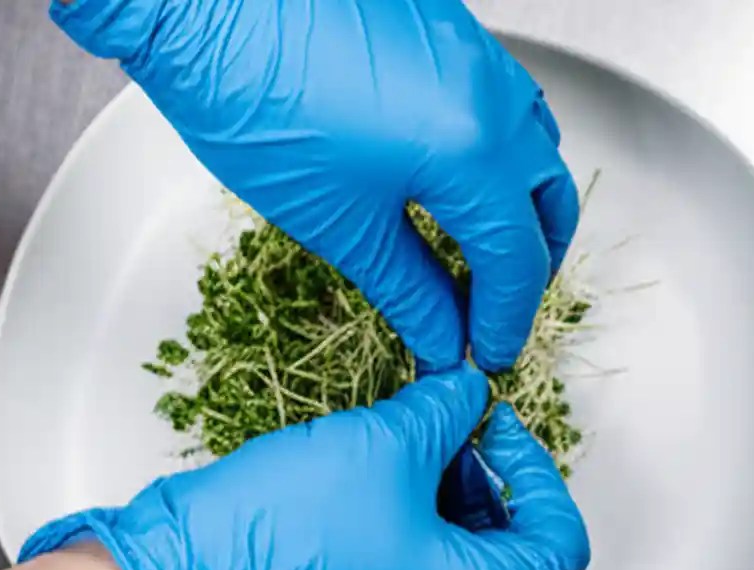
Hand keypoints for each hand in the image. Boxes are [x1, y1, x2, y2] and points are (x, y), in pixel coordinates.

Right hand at [20, 365, 589, 569]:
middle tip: (465, 430)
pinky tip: (388, 475)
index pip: (558, 542)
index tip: (501, 425)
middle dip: (498, 483)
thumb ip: (448, 412)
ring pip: (469, 567)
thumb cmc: (283, 530)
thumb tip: (467, 393)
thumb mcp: (389, 444)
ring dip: (458, 500)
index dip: (538, 470)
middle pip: (518, 559)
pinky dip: (422, 525)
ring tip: (419, 444)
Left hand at [51, 0, 578, 370]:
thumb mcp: (339, 223)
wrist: (205, 8)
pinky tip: (455, 180)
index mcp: (472, 150)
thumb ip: (409, 289)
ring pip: (535, 146)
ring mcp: (476, 55)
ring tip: (478, 252)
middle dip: (530, 266)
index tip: (486, 352)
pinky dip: (497, 156)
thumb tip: (443, 336)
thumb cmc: (255, 101)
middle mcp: (493, 96)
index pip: (519, 256)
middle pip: (547, 201)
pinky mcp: (451, 32)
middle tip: (489, 311)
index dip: (505, 318)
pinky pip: (505, 103)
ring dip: (521, 208)